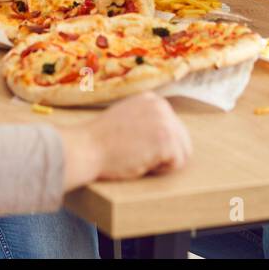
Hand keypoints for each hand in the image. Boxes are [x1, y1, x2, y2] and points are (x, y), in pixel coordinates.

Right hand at [60, 93, 191, 187]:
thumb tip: (166, 134)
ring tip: (139, 157)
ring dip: (162, 162)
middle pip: (182, 140)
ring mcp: (165, 121)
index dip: (157, 145)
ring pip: (182, 152)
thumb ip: (146, 119)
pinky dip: (161, 170)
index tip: (135, 145)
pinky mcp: (166, 138)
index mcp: (153, 100)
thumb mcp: (127, 118)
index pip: (173, 128)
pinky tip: (141, 161)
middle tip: (137, 154)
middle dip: (164, 154)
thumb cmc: (101, 141)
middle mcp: (162, 106)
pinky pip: (178, 163)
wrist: (86, 148)